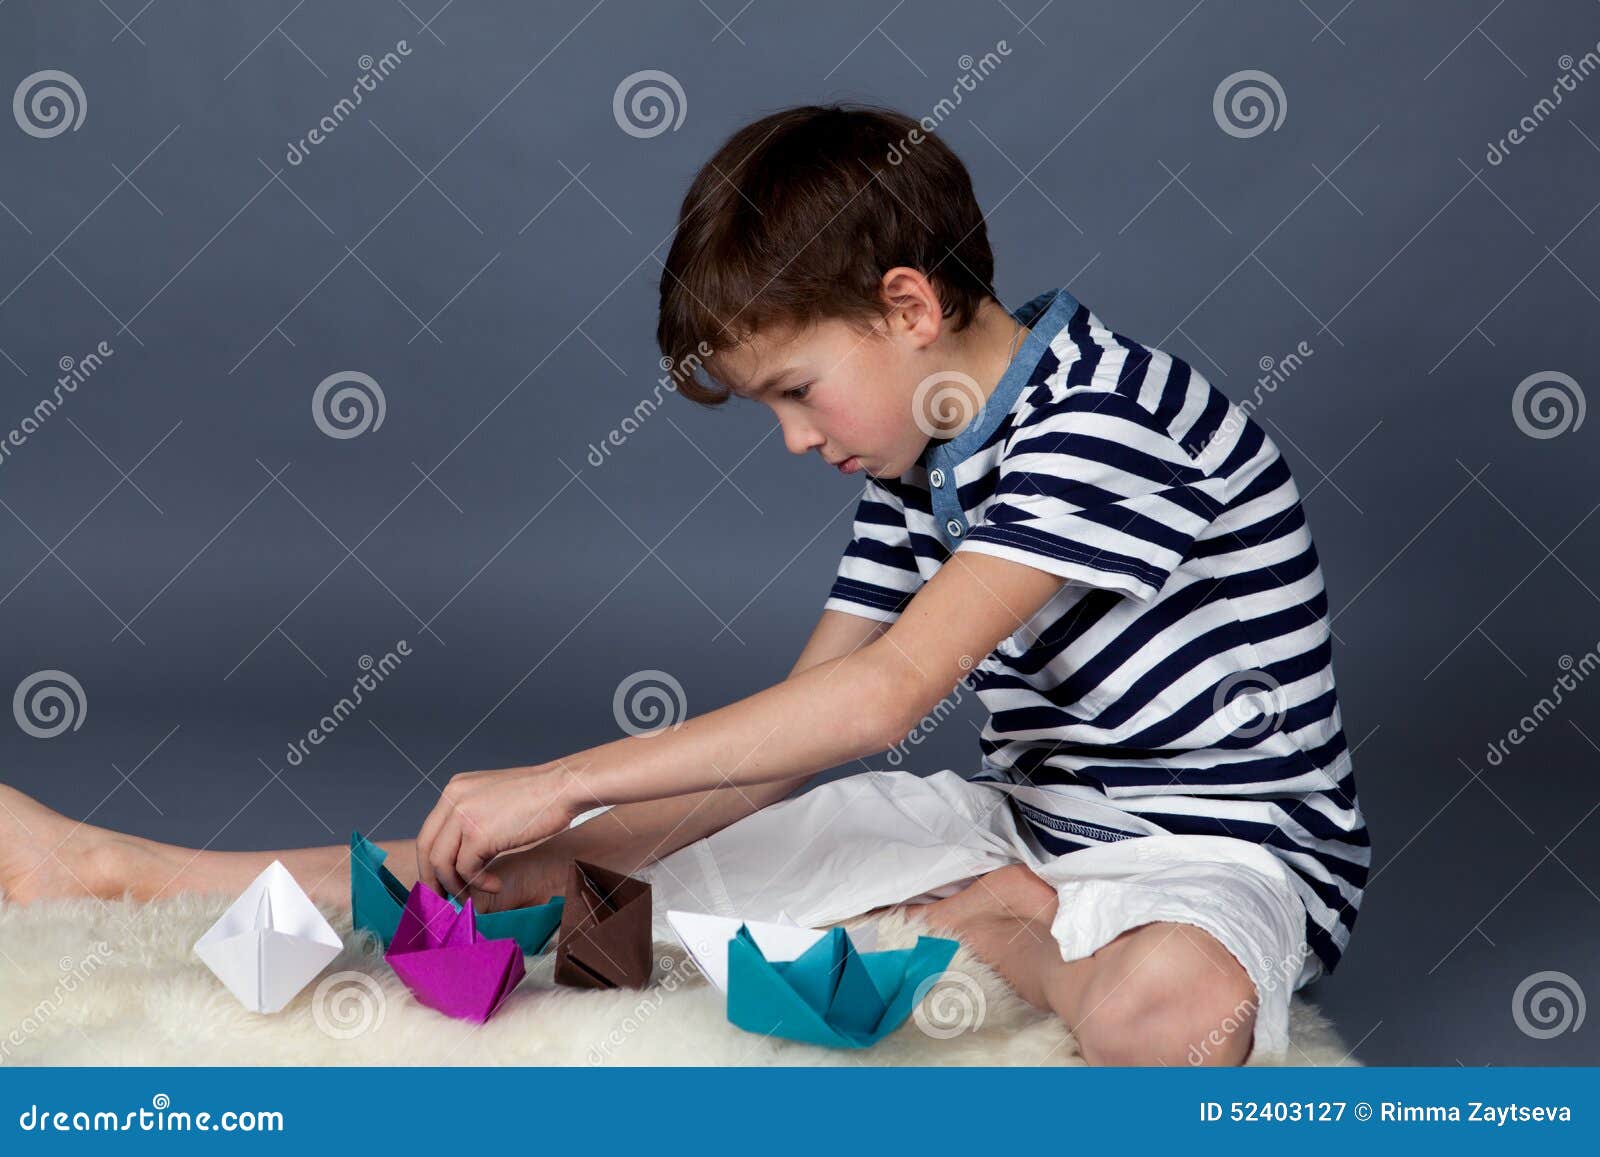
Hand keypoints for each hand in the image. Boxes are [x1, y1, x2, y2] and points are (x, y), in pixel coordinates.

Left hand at [415, 762, 585, 898]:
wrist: (562, 788)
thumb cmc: (539, 796)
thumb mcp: (494, 798)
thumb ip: (473, 817)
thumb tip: (461, 854)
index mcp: (455, 789)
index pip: (430, 831)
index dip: (431, 862)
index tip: (439, 881)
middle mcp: (453, 798)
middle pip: (426, 848)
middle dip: (433, 878)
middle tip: (442, 898)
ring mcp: (463, 815)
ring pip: (441, 863)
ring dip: (456, 885)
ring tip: (473, 896)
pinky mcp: (478, 834)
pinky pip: (467, 870)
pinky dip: (479, 884)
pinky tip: (495, 885)